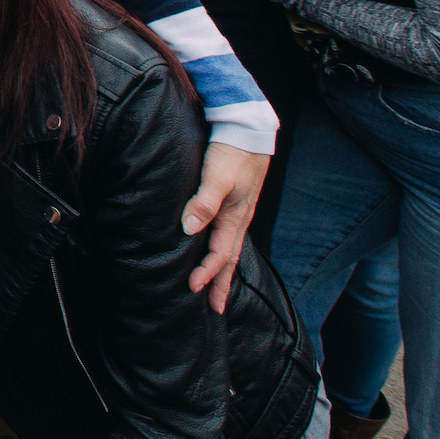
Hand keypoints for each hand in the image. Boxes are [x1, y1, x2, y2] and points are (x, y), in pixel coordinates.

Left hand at [183, 144, 270, 313]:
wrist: (250, 129)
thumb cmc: (232, 152)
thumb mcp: (218, 176)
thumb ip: (203, 202)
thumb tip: (189, 229)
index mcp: (234, 216)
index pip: (220, 253)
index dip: (207, 273)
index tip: (192, 289)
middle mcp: (239, 218)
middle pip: (229, 258)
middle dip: (222, 283)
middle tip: (215, 308)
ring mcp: (239, 211)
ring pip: (230, 247)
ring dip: (223, 270)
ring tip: (217, 288)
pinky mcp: (236, 202)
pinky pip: (230, 234)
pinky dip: (224, 250)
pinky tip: (218, 251)